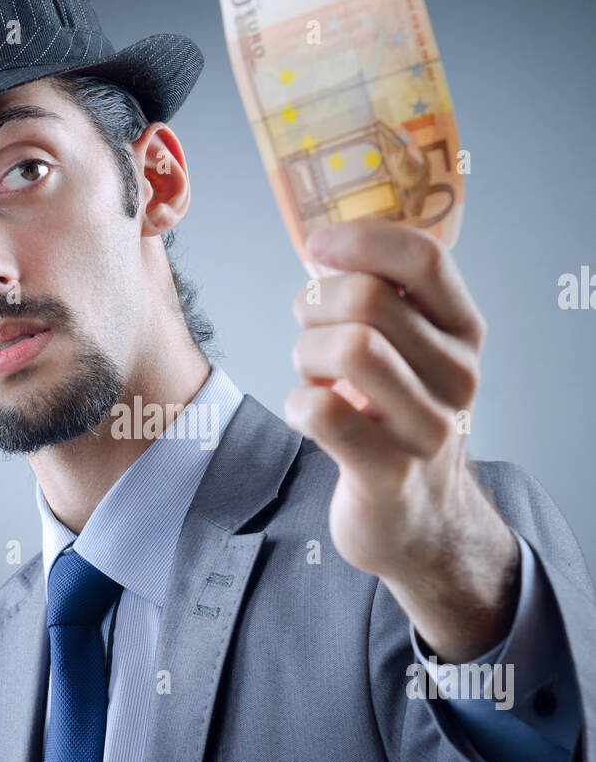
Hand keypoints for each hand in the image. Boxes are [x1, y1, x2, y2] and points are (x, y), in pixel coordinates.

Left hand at [285, 218, 519, 661]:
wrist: (420, 520)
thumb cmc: (398, 418)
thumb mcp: (413, 351)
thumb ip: (385, 297)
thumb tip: (325, 245)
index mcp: (463, 332)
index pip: (424, 259)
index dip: (361, 241)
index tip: (316, 248)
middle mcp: (458, 376)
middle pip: (369, 300)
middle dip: (316, 307)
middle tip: (309, 332)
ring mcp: (428, 428)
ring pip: (350, 348)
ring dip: (307, 353)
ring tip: (313, 375)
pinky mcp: (388, 473)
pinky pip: (323, 411)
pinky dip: (298, 403)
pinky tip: (308, 414)